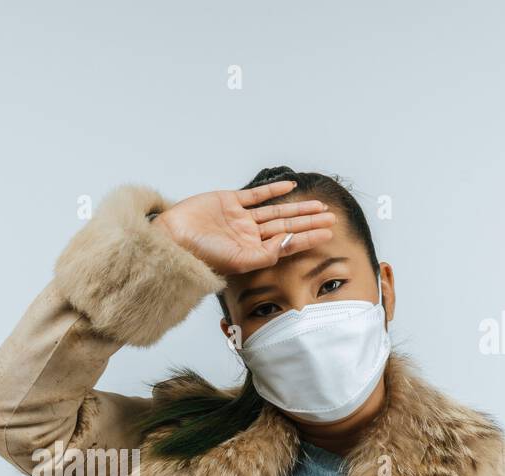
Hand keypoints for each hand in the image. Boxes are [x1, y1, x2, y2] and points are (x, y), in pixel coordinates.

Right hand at [151, 180, 335, 276]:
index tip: (328, 233)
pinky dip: (272, 190)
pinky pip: (255, 195)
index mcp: (252, 252)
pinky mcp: (228, 201)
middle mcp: (248, 236)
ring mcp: (239, 218)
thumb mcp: (239, 260)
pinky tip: (290, 187)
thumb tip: (290, 243)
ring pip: (276, 212)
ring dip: (297, 208)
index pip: (287, 244)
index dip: (308, 237)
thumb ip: (267, 254)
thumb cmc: (201, 255)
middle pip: (286, 226)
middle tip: (332, 217)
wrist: (173, 238)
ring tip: (319, 206)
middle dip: (309, 222)